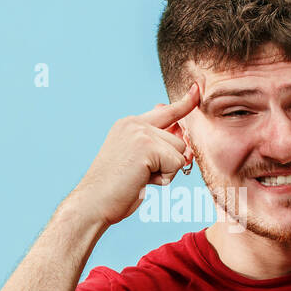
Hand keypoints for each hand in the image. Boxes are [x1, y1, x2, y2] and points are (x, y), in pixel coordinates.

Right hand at [68, 82, 199, 225]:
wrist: (93, 202)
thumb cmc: (114, 188)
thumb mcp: (136, 161)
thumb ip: (156, 147)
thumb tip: (183, 137)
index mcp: (129, 124)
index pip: (165, 111)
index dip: (184, 103)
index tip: (197, 88)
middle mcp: (135, 124)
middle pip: (180, 140)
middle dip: (169, 162)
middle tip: (142, 174)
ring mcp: (141, 133)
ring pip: (180, 152)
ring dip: (167, 171)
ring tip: (140, 177)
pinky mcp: (147, 147)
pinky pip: (176, 164)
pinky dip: (165, 178)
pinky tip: (143, 181)